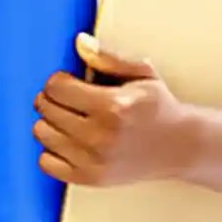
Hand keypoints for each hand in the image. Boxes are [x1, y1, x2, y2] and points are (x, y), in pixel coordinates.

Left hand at [32, 33, 198, 186]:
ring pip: (41, 133)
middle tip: (68, 98)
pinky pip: (46, 162)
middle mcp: (101, 136)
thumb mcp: (141, 74)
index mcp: (113, 106)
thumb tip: (80, 43)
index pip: (56, 87)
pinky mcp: (90, 178)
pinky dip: (51, 150)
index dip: (58, 80)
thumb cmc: (158, 107)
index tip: (68, 81)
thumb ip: (107, 58)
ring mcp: (93, 161)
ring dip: (49, 122)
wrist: (180, 146)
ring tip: (68, 118)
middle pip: (45, 108)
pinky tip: (67, 141)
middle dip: (52, 98)